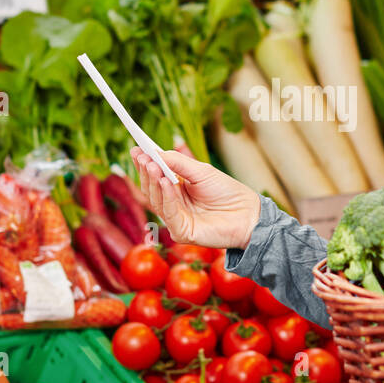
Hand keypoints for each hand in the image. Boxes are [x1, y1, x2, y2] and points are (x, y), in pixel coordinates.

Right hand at [130, 146, 261, 249]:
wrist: (248, 214)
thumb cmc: (227, 192)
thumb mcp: (201, 171)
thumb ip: (178, 163)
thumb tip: (154, 152)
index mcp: (176, 190)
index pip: (155, 177)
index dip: (144, 164)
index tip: (136, 149)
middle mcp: (173, 205)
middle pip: (152, 189)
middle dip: (146, 172)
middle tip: (142, 156)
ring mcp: (176, 220)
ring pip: (157, 201)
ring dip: (154, 182)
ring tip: (152, 165)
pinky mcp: (182, 233)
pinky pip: (169, 214)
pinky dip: (166, 197)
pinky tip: (165, 182)